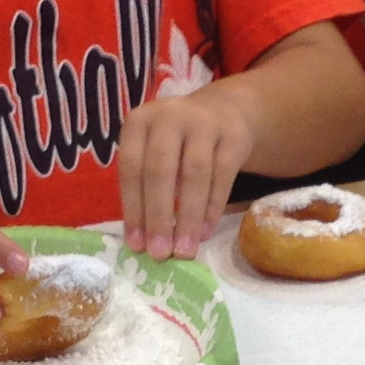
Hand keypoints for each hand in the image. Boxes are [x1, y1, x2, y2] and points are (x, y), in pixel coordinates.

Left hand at [116, 84, 258, 258]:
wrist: (224, 111)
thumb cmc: (178, 142)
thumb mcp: (153, 150)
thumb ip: (145, 185)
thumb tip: (143, 240)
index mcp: (140, 122)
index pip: (131, 169)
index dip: (133, 209)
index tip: (136, 245)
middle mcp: (169, 116)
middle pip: (160, 171)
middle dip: (159, 216)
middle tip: (160, 253)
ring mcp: (203, 123)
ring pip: (194, 175)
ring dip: (188, 217)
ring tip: (184, 249)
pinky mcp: (233, 135)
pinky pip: (222, 176)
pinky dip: (212, 208)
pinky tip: (205, 232)